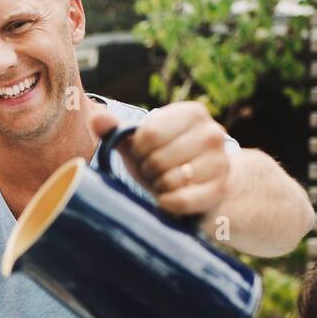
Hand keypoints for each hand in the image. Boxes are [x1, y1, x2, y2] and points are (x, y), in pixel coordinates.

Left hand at [89, 101, 229, 216]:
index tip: (144, 154)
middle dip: (148, 170)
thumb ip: (115, 131)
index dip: (138, 150)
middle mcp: (212, 133)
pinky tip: (168, 199)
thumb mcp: (139, 144)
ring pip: (172, 180)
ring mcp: (220, 162)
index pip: (149, 134)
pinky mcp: (218, 190)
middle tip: (155, 172)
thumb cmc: (164, 159)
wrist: (201, 185)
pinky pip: (183, 201)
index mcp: (192, 113)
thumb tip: (96, 118)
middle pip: (158, 159)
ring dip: (159, 187)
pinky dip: (168, 203)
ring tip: (165, 182)